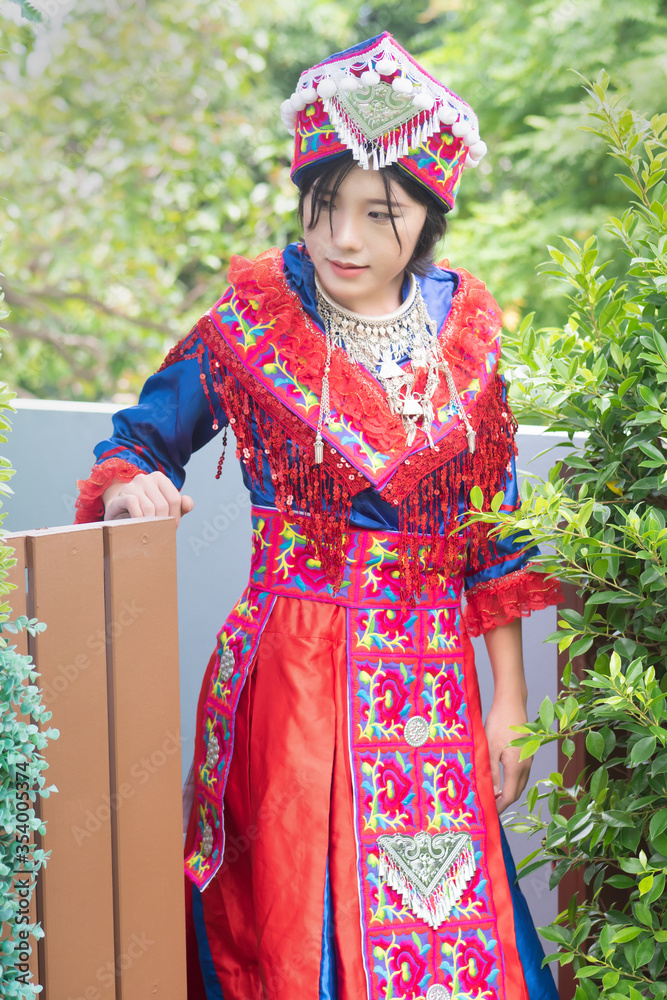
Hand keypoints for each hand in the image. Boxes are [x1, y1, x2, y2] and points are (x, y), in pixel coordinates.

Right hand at [103, 471, 193, 525]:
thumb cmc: (146, 509)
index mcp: (160, 478)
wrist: (119, 510)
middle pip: (163, 505)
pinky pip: (133, 504)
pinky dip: (138, 518)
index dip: (175, 517)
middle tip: (161, 533)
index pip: (175, 499)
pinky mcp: (120, 496)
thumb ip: (180, 505)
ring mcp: (132, 485)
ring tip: (150, 531)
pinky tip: (138, 525)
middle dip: (163, 522)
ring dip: (151, 523)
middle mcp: (145, 478)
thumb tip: (188, 504)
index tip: (172, 528)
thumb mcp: (165, 507)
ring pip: (149, 507)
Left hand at [484, 696, 531, 813]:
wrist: (512, 702)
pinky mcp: (527, 751)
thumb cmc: (499, 723)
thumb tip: (491, 793)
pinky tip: (502, 778)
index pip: (510, 796)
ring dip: (509, 791)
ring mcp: (528, 758)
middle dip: (505, 801)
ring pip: (520, 782)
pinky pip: (521, 773)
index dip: (500, 806)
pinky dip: (512, 781)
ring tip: (494, 795)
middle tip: (491, 807)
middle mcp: (525, 765)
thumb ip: (490, 772)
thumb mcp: (490, 749)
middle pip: (517, 791)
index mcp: (516, 767)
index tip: (490, 813)